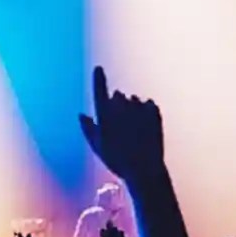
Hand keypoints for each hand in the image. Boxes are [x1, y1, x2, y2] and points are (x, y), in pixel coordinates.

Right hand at [79, 66, 164, 182]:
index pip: (99, 92)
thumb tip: (82, 114)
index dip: (98, 79)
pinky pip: (147, 105)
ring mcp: (139, 108)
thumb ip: (88, 128)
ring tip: (133, 132)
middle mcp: (122, 108)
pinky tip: (144, 129)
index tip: (98, 68)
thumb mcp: (97, 147)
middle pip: (117, 97)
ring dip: (131, 109)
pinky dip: (145, 113)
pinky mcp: (153, 111)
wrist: (145, 169)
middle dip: (116, 105)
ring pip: (132, 101)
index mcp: (105, 116)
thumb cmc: (117, 160)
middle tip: (119, 128)